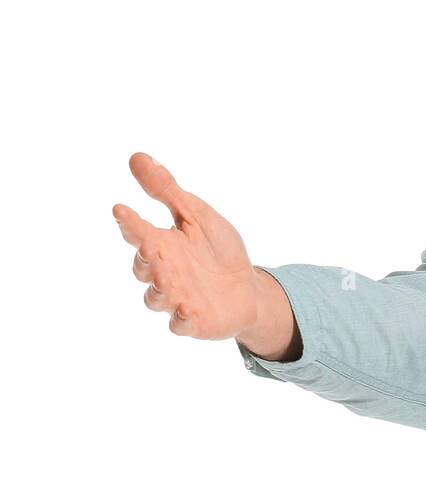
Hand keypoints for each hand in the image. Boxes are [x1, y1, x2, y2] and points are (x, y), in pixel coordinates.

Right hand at [112, 153, 260, 339]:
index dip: (129, 223)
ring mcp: (176, 298)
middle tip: (151, 248)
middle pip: (142, 266)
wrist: (248, 289)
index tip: (121, 210)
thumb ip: (167, 191)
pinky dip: (181, 319)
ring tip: (166, 279)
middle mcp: (163, 271)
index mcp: (162, 244)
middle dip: (144, 259)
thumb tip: (137, 157)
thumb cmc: (220, 250)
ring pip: (155, 297)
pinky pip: (180, 324)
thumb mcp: (197, 216)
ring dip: (159, 289)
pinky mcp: (191, 321)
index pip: (138, 232)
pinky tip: (187, 311)